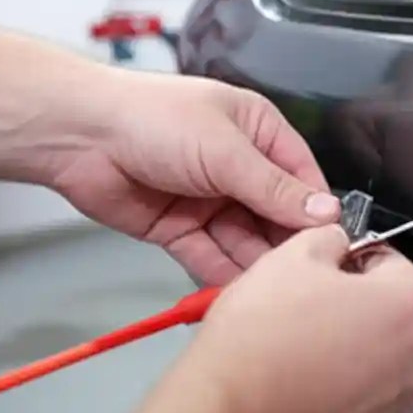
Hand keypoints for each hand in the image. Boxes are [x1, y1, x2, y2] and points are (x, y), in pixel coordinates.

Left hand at [50, 72, 339, 284]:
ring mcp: (208, 199)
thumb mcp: (225, 151)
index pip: (301, 177)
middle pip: (275, 215)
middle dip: (286, 244)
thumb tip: (325, 211)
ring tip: (275, 292)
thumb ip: (275, 188)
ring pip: (244, 241)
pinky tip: (239, 293)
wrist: (78, 135)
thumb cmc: (151, 118)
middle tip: (304, 276)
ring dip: (256, 265)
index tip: (334, 243)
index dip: (316, 211)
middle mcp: (236, 166)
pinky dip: (222, 275)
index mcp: (257, 131)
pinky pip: (209, 256)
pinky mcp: (179, 228)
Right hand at [173, 225, 412, 412]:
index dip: (354, 255)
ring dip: (356, 339)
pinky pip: (368, 390)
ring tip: (303, 337)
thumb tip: (336, 243)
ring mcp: (400, 399)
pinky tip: (304, 373)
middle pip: (399, 308)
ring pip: (385, 352)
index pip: (393, 260)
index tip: (327, 262)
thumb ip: (326, 239)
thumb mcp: (290, 258)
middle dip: (364, 298)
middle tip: (313, 298)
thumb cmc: (262, 340)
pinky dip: (346, 377)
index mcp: (409, 302)